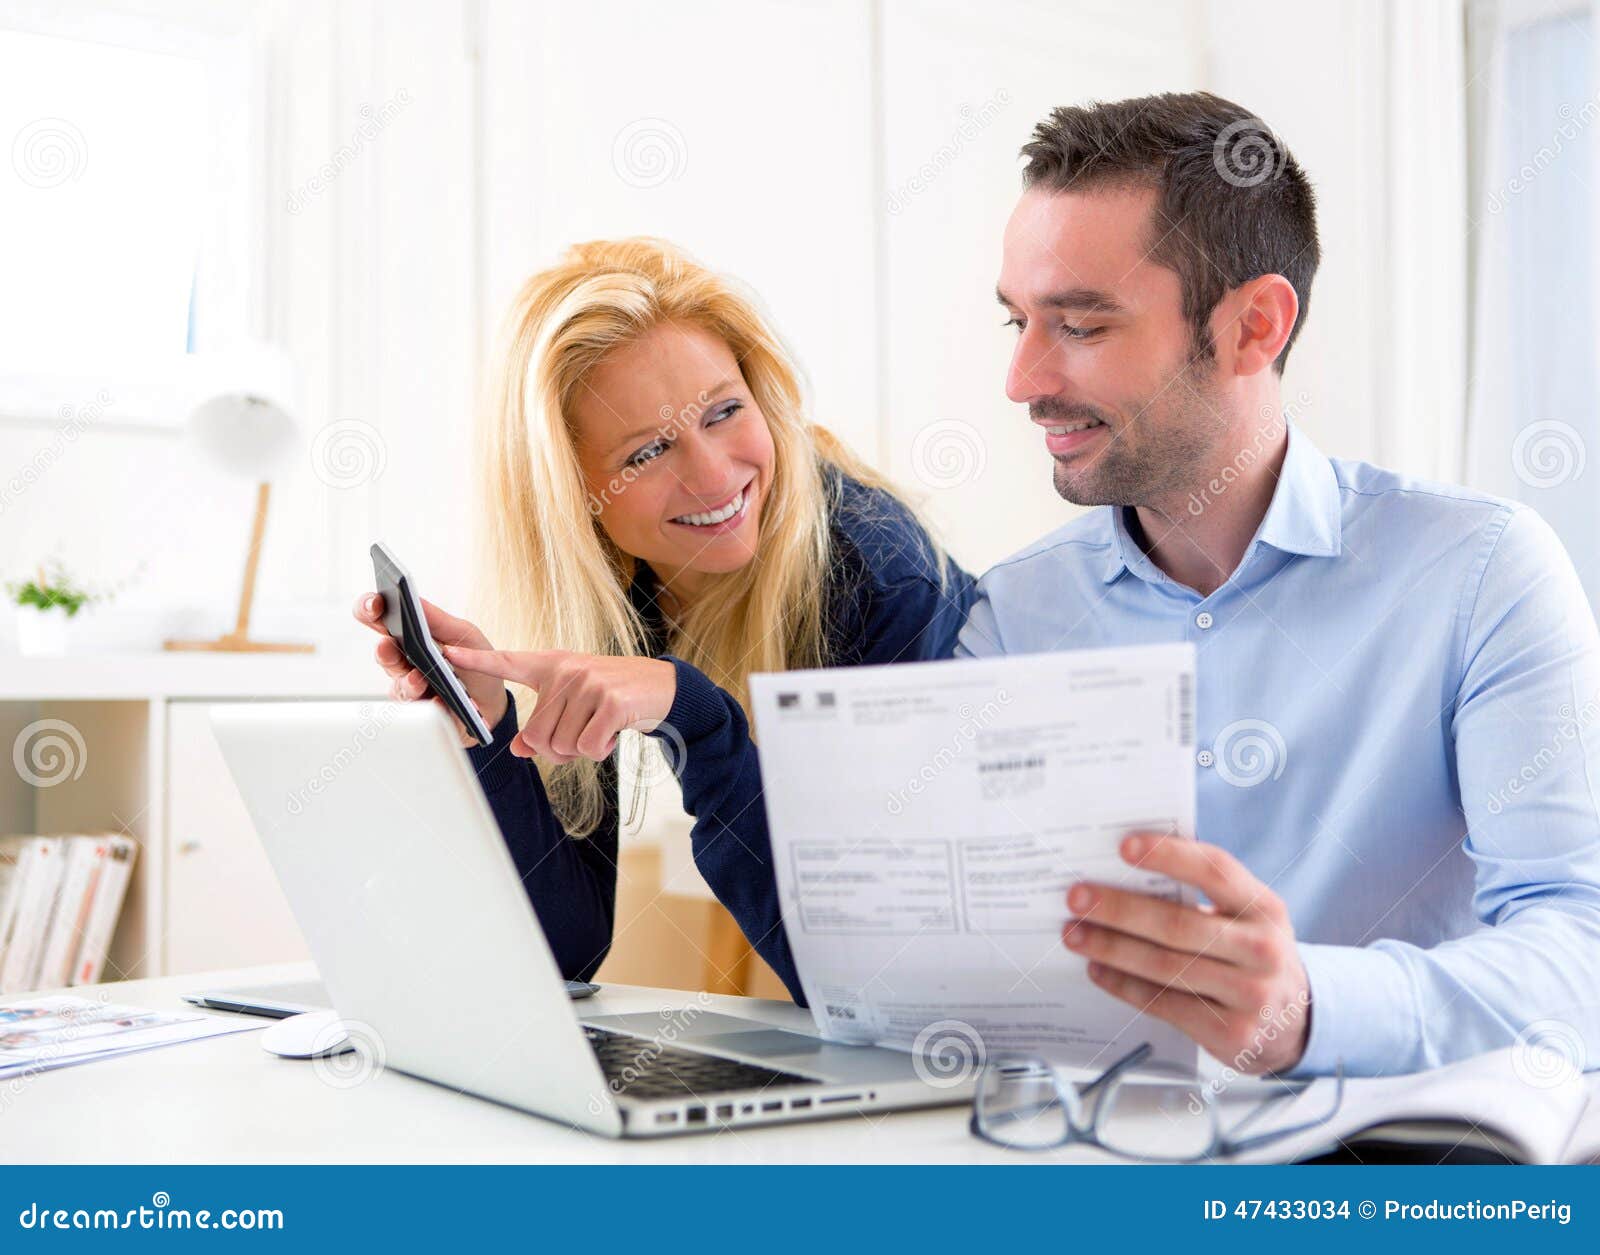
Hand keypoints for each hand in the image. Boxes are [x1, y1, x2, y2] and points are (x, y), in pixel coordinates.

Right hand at [352, 593, 508, 744]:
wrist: (492, 700)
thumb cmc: (474, 662)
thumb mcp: (463, 634)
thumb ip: (437, 619)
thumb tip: (414, 599)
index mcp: (411, 633)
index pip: (380, 617)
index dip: (370, 608)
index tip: (374, 604)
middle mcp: (404, 658)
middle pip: (383, 652)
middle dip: (383, 650)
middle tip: (386, 645)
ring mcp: (408, 683)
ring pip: (398, 683)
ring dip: (408, 680)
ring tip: (418, 678)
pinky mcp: (419, 708)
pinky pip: (416, 706)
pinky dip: (429, 702)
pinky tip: (438, 699)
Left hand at [437, 647, 676, 765]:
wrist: (662, 687)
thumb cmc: (611, 697)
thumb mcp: (575, 705)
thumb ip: (544, 725)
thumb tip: (520, 750)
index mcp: (551, 666)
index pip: (507, 662)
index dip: (476, 660)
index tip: (446, 652)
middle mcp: (566, 671)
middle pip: (539, 736)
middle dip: (559, 750)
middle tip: (581, 737)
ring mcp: (589, 684)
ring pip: (563, 746)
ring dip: (582, 751)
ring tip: (600, 730)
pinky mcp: (610, 701)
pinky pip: (588, 747)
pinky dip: (600, 751)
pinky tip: (613, 734)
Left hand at [1063, 832, 1309, 1073]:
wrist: (1295, 1022)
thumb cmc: (1250, 952)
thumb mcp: (1246, 916)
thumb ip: (1204, 891)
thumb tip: (1126, 864)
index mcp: (1265, 907)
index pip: (1215, 871)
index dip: (1169, 855)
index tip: (1123, 845)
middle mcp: (1262, 950)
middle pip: (1179, 924)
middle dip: (1119, 909)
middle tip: (1077, 897)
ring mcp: (1250, 995)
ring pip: (1165, 966)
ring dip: (1111, 948)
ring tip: (1074, 933)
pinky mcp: (1231, 1033)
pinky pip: (1164, 1003)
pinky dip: (1123, 985)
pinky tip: (1097, 969)